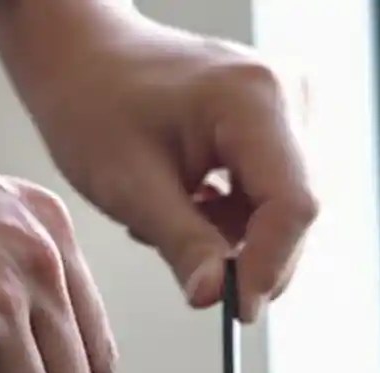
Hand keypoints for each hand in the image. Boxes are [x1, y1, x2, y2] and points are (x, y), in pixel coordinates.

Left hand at [0, 1, 318, 321]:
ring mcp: (290, 104)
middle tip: (195, 276)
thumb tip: (216, 299)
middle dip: (249, 254)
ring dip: (236, 234)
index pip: (293, 204)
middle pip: (297, 208)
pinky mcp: (282, 120)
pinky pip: (276, 191)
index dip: (269, 266)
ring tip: (172, 215)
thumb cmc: (93, 103)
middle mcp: (288, 93)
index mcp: (253, 98)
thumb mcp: (129, 185)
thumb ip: (182, 245)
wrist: (82, 56)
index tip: (234, 309)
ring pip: (287, 207)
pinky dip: (235, 215)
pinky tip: (191, 199)